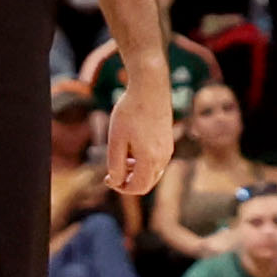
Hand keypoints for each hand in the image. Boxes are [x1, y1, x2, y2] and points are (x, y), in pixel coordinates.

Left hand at [103, 77, 175, 199]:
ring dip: (136, 172)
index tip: (108, 177)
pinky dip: (144, 163)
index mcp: (149, 159)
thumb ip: (115, 165)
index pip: (138, 188)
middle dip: (129, 182)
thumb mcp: (116, 140)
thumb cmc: (129, 112)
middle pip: (146, 184)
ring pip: (152, 174)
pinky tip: (133, 147)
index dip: (121, 188)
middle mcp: (163, 158)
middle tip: (113, 171)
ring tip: (123, 156)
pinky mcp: (168, 142)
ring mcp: (168, 150)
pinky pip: (157, 162)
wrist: (150, 88)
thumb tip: (115, 182)